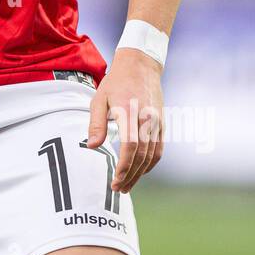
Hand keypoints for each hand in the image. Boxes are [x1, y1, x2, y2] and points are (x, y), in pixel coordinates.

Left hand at [85, 49, 163, 192]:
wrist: (141, 65)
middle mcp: (147, 120)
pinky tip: (140, 172)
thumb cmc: (115, 82)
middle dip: (130, 175)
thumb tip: (93, 146)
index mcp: (130, 113)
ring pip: (152, 155)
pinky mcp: (161, 124)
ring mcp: (156, 122)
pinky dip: (151, 164)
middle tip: (118, 189)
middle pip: (142, 155)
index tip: (114, 180)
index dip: (124, 166)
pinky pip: (159, 149)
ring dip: (140, 173)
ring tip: (127, 185)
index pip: (130, 146)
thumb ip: (96, 123)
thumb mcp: (99, 99)